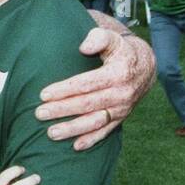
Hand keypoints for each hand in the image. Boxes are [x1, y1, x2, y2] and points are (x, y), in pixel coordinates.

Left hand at [35, 26, 154, 151]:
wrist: (145, 68)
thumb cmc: (122, 51)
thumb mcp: (114, 39)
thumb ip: (99, 38)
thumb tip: (84, 47)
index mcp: (117, 74)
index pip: (86, 84)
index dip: (64, 90)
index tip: (44, 94)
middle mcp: (121, 94)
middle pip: (86, 104)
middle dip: (61, 110)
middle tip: (39, 113)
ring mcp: (121, 109)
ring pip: (94, 122)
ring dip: (72, 129)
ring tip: (51, 133)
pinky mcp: (121, 118)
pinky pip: (106, 132)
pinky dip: (91, 140)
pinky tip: (75, 146)